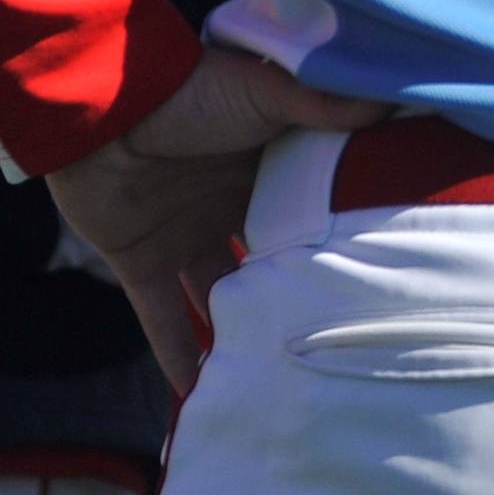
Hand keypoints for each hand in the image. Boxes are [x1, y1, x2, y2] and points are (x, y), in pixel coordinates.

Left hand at [42, 48, 388, 389]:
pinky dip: (178, 360)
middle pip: (271, 265)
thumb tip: (395, 96)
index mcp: (264, 170)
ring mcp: (182, 236)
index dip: (343, 249)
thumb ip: (325, 104)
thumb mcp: (267, 93)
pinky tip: (205, 403)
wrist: (99, 102)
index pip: (311, 218)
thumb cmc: (189, 91)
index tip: (386, 288)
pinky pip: (162, 320)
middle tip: (343, 355)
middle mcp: (226, 207)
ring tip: (286, 387)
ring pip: (222, 300)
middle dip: (298, 301)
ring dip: (244, 338)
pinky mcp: (138, 259)